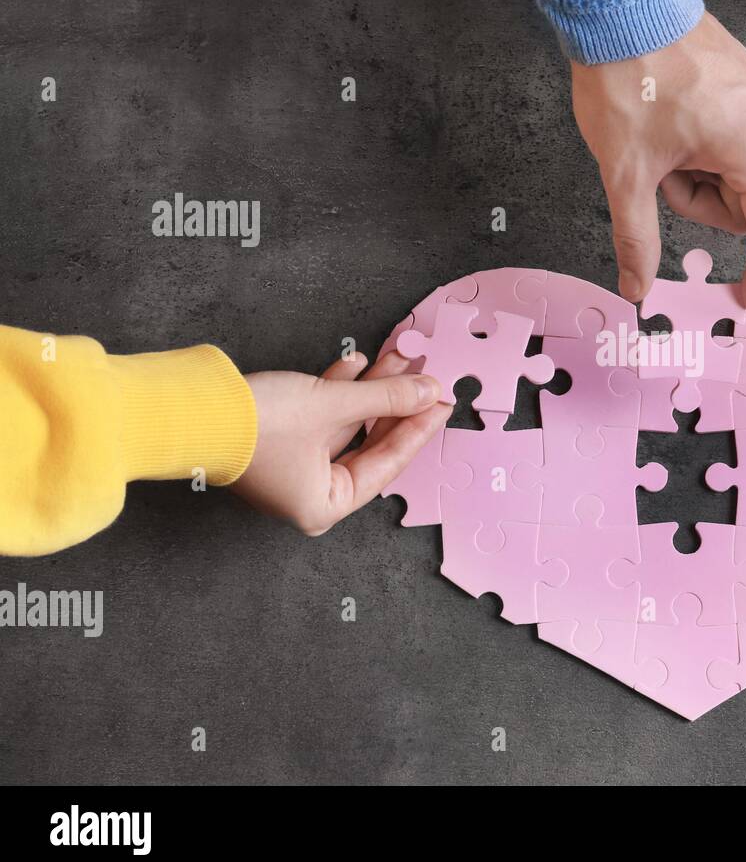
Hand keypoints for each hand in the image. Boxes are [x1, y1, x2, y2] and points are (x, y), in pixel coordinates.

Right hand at [233, 350, 449, 535]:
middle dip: (395, 404)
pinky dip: (338, 388)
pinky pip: (320, 415)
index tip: (442, 404)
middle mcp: (308, 492)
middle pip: (368, 443)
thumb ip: (386, 399)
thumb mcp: (333, 406)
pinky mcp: (276, 438)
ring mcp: (291, 465)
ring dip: (370, 390)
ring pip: (346, 423)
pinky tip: (357, 362)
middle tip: (425, 376)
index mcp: (323, 506)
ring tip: (398, 356)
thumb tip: (427, 392)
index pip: (386, 465)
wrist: (187, 407)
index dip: (418, 429)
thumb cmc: (255, 425)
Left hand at [570, 12, 745, 307]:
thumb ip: (637, 238)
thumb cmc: (628, 77)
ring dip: (695, 173)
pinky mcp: (745, 83)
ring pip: (733, 171)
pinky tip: (668, 125)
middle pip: (745, 201)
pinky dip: (699, 147)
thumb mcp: (626, 172)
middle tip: (657, 175)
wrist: (620, 6)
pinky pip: (730, 139)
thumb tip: (638, 285)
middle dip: (697, 201)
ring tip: (658, 142)